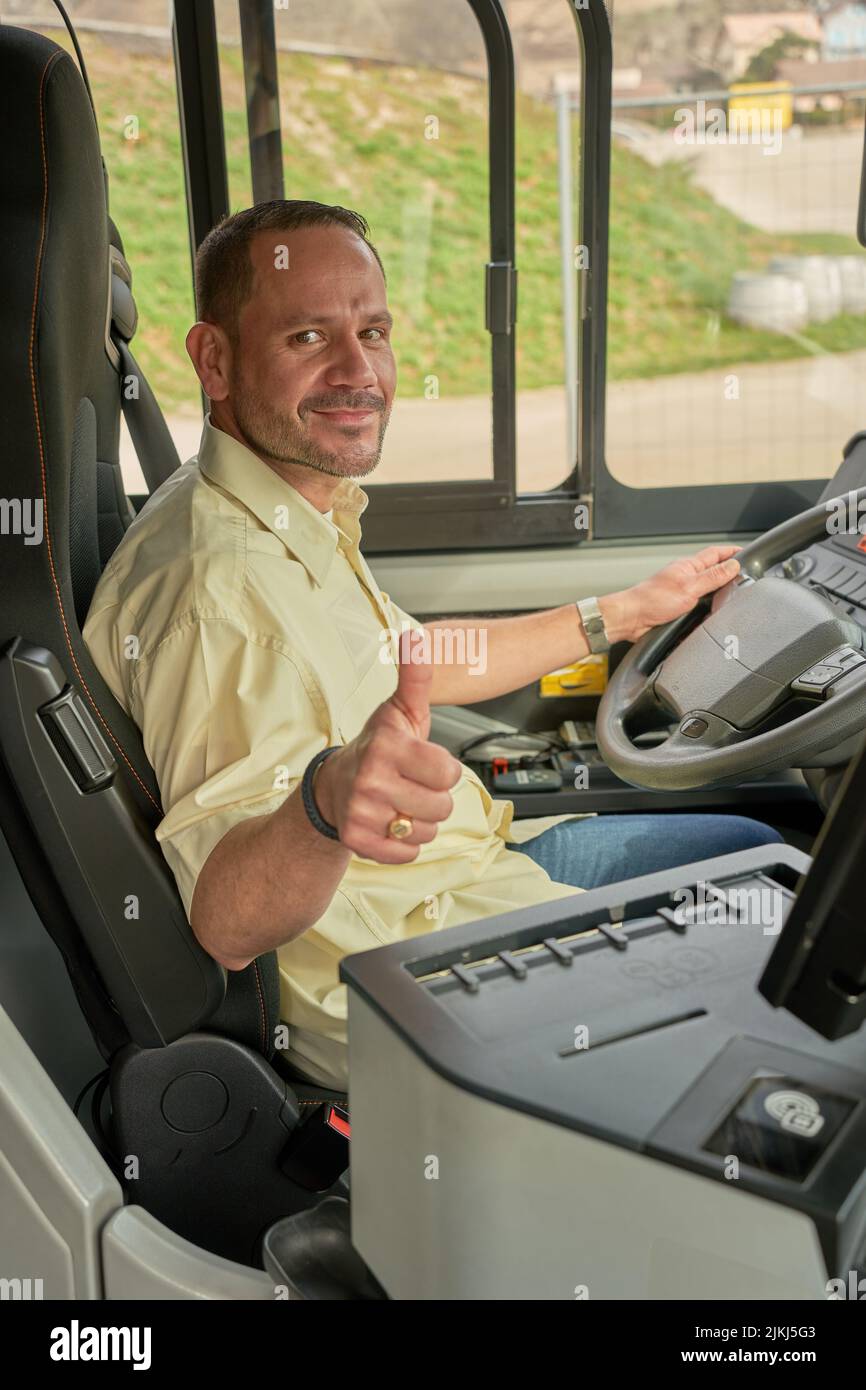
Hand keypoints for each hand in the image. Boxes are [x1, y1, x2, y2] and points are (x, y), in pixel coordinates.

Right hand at [314, 631, 461, 863]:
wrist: (335, 785)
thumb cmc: (379, 747)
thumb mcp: (401, 710)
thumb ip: (416, 677)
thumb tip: (415, 638)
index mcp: (388, 746)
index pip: (449, 773)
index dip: (441, 770)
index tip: (420, 763)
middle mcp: (371, 779)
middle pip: (441, 806)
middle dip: (431, 798)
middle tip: (408, 785)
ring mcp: (362, 811)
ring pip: (425, 831)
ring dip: (418, 821)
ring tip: (398, 803)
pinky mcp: (357, 841)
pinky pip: (407, 854)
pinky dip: (403, 844)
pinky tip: (389, 823)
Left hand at [619, 545, 741, 642]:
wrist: (632, 619)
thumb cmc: (652, 600)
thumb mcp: (689, 587)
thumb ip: (712, 577)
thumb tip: (733, 566)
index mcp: (689, 567)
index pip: (715, 553)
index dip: (732, 552)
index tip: (747, 552)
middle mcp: (686, 578)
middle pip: (713, 571)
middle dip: (729, 573)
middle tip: (745, 576)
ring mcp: (682, 592)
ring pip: (707, 590)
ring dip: (718, 594)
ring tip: (732, 596)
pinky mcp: (678, 608)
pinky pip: (698, 606)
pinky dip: (707, 610)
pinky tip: (713, 614)